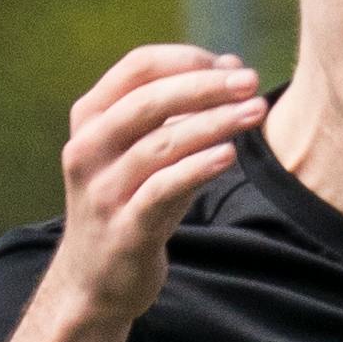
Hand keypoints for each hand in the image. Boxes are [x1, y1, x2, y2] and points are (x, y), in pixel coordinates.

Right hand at [49, 43, 268, 317]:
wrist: (95, 281)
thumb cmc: (131, 206)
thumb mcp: (147, 154)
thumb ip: (182, 115)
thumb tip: (231, 65)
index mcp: (90, 118)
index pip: (138, 68)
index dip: (187, 59)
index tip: (230, 65)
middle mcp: (88, 148)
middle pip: (149, 100)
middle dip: (205, 86)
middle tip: (251, 81)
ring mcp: (102, 190)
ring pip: (160, 143)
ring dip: (213, 123)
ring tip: (254, 112)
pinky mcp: (123, 229)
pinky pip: (162, 190)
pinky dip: (197, 168)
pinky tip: (230, 155)